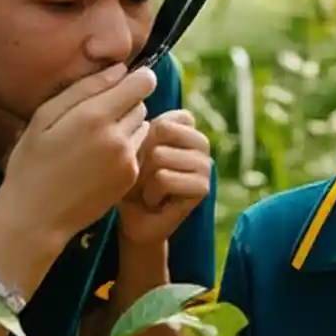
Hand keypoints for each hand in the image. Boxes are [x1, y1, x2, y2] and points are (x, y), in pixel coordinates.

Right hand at [0, 64, 155, 266]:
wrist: (35, 217)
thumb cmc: (31, 163)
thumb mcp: (44, 117)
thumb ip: (84, 88)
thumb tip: (120, 69)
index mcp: (94, 117)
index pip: (141, 83)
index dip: (135, 78)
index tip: (121, 82)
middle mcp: (118, 137)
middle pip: (140, 103)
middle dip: (124, 103)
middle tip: (93, 117)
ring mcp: (127, 160)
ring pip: (142, 125)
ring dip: (126, 125)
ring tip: (94, 140)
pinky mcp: (130, 177)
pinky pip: (137, 149)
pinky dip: (125, 148)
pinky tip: (98, 159)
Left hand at [117, 109, 211, 244]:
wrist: (135, 220)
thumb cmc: (130, 180)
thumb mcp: (130, 147)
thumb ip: (141, 127)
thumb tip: (148, 121)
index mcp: (186, 126)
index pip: (162, 115)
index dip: (140, 136)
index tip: (138, 155)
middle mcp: (201, 142)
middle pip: (160, 129)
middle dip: (141, 154)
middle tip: (142, 175)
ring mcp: (205, 164)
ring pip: (159, 155)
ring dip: (143, 177)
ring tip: (148, 188)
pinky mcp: (203, 187)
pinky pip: (164, 178)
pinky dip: (151, 193)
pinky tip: (156, 201)